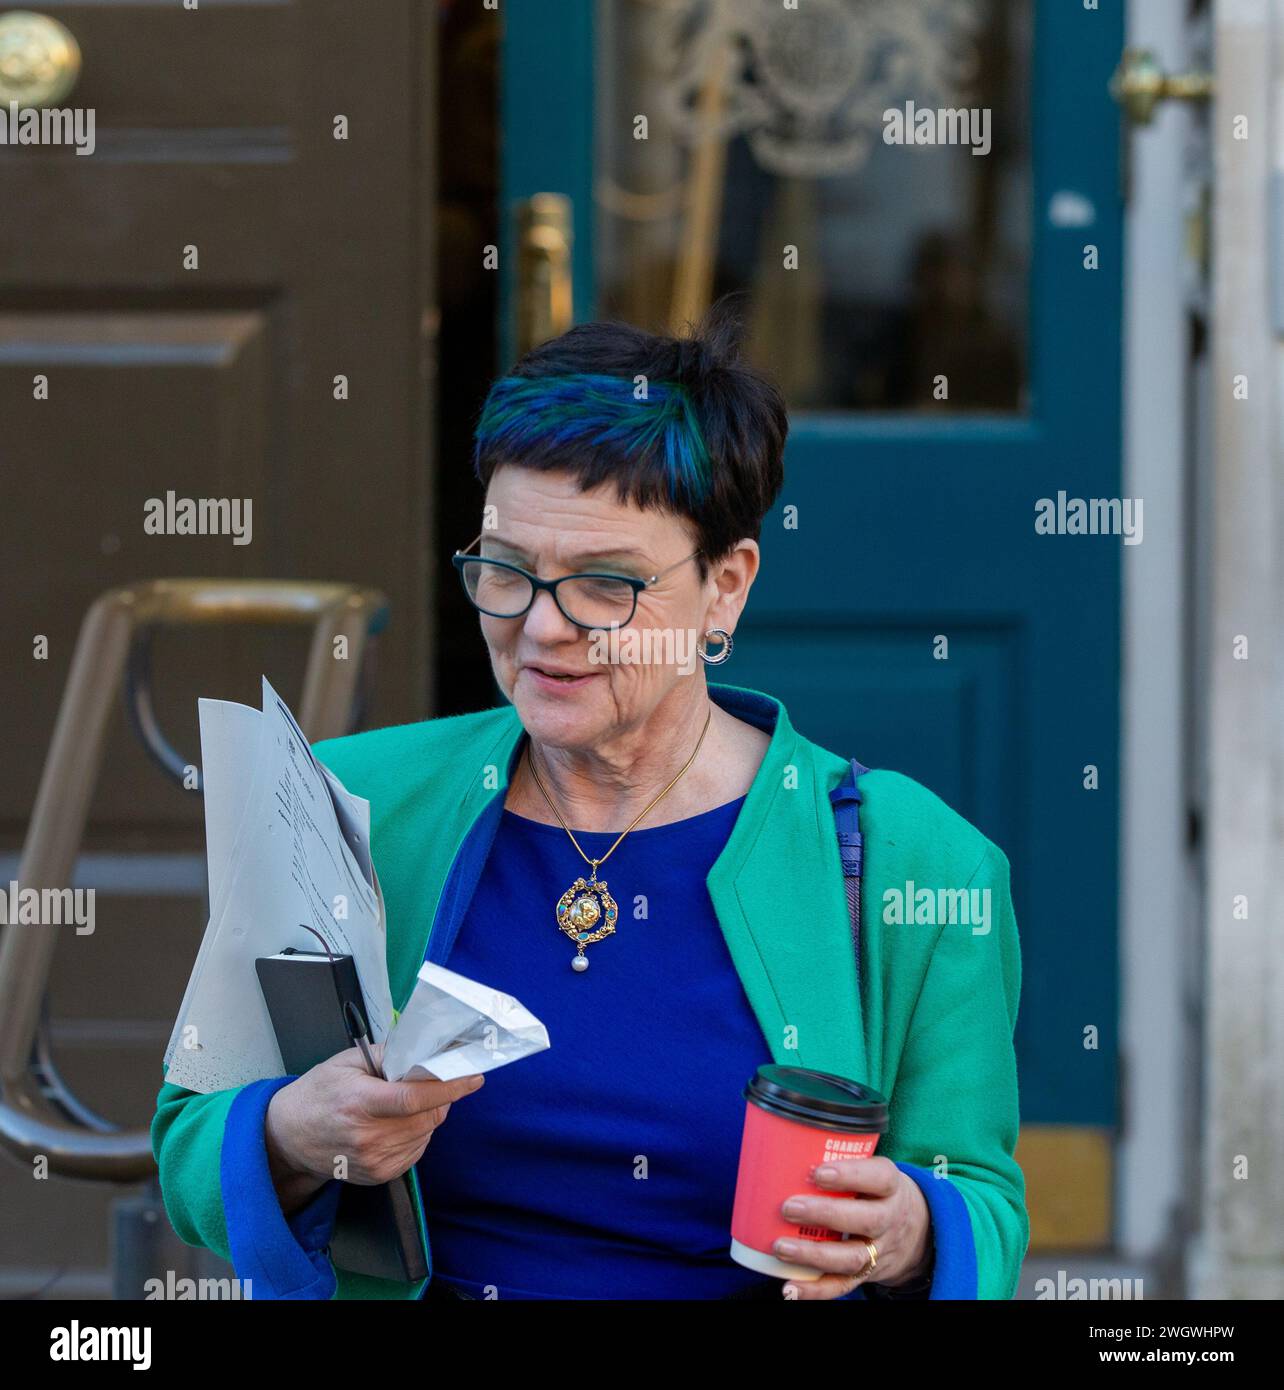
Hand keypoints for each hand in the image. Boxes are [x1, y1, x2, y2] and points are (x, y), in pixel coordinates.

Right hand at [265, 1041, 484, 1212]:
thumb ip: (387, 1054)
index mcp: (359, 1103)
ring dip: (429, 1114)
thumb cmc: (317, 1095)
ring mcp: (375, 1160)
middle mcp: (368, 1137)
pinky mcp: (380, 1175)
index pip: (414, 1098)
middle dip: (440, 1096)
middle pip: (428, 1116)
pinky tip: (397, 1122)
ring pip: (427, 1132)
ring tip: (404, 1102)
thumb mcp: (346, 1062)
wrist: (288, 1138)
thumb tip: (423, 1048)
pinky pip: (418, 1149)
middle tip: (431, 1080)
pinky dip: (418, 1132)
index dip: (449, 1087)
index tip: (473, 1076)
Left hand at [773, 1156, 932, 1299]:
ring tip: (781, 1248)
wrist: (916, 1231)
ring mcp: (880, 1250)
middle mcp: (889, 1219)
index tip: (818, 1172)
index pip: (879, 1177)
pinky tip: (791, 1288)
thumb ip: (840, 1159)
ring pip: (853, 1257)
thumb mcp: (871, 1170)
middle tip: (788, 1207)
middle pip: (867, 1220)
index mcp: (891, 1186)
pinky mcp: (867, 1274)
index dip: (850, 1174)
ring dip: (814, 1255)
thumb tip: (780, 1145)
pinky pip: (843, 1286)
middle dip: (825, 1214)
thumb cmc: (875, 1190)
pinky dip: (816, 1290)